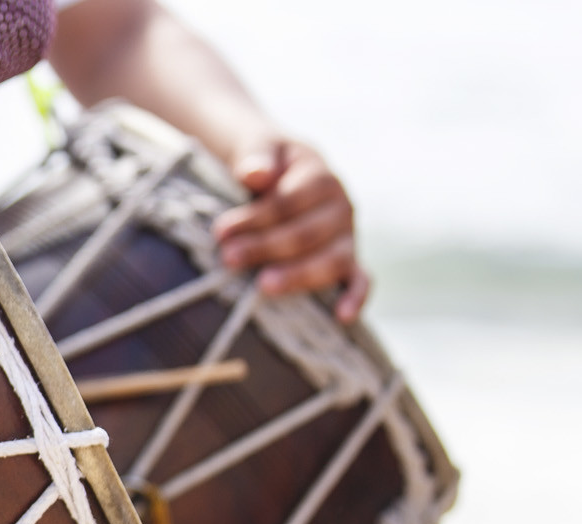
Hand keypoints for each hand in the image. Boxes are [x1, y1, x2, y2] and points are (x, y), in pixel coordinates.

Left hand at [213, 139, 370, 321]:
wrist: (282, 172)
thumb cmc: (266, 164)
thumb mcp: (258, 148)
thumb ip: (256, 155)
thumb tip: (254, 175)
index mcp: (321, 178)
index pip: (289, 202)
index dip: (256, 217)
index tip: (220, 231)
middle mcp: (341, 208)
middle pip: (307, 233)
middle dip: (266, 247)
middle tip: (229, 257)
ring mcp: (347, 237)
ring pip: (332, 260)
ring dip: (298, 275)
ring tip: (263, 285)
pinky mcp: (347, 261)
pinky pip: (360, 279)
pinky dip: (356, 297)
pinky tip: (342, 317)